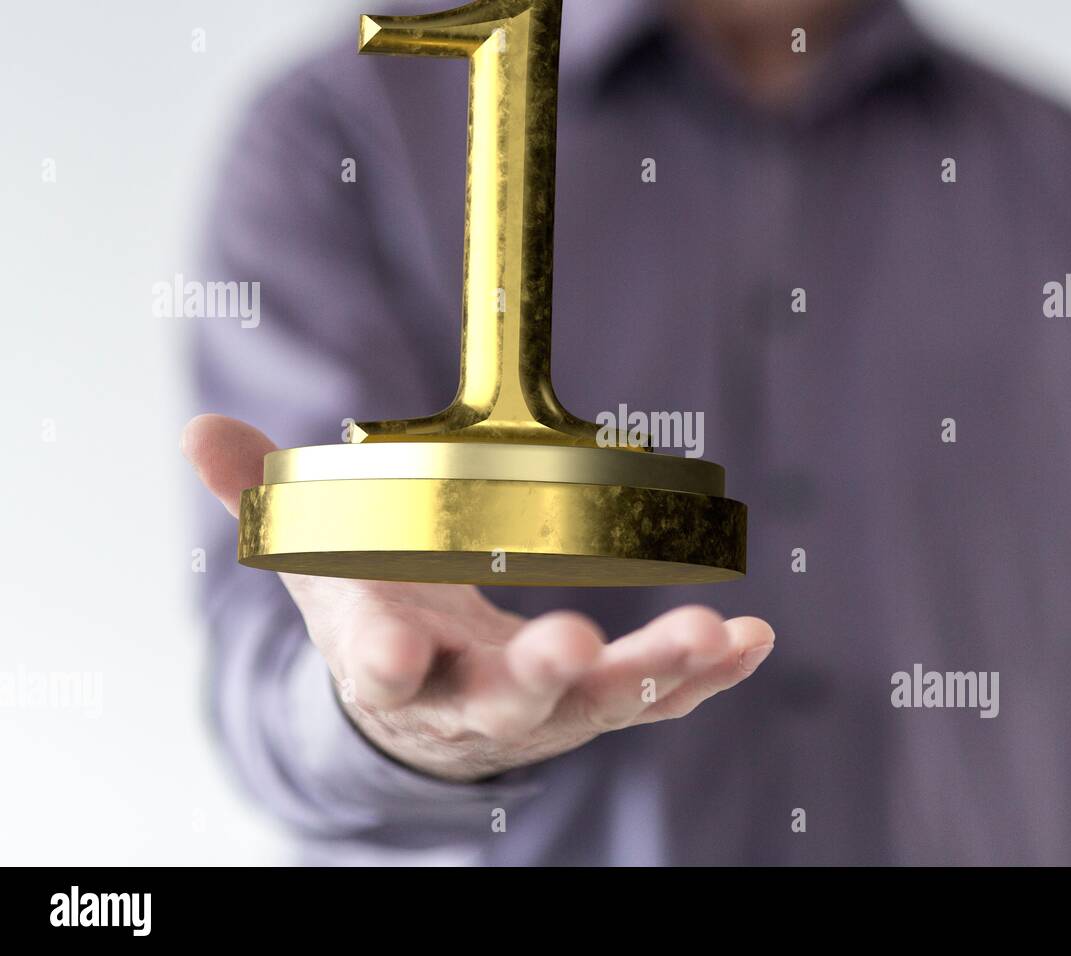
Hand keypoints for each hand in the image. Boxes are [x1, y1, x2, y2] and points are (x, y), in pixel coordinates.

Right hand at [182, 414, 774, 781]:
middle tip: (569, 643)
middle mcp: (471, 699)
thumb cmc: (377, 618)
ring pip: (602, 703)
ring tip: (706, 633)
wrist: (426, 700)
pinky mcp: (598, 704)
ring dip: (654, 670)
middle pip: (507, 699)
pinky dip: (706, 677)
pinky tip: (750, 639)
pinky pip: (659, 700)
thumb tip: (199, 433)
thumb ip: (266, 501)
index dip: (387, 661)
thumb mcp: (317, 564)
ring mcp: (544, 709)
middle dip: (539, 674)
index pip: (379, 670)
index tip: (398, 648)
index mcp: (390, 664)